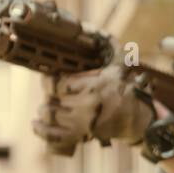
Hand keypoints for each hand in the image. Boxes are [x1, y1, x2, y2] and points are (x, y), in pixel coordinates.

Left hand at [32, 64, 152, 152]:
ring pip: (50, 115)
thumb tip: (96, 36)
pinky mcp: (80, 136)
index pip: (58, 84)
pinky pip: (53, 136)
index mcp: (94, 86)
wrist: (137, 119)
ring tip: (47, 107)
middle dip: (50, 96)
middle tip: (53, 94)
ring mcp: (82, 123)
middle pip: (53, 99)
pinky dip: (41, 130)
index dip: (48, 81)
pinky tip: (36, 123)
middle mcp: (86, 105)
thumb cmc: (125, 92)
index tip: (48, 80)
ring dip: (45, 111)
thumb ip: (104, 56)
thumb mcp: (116, 71)